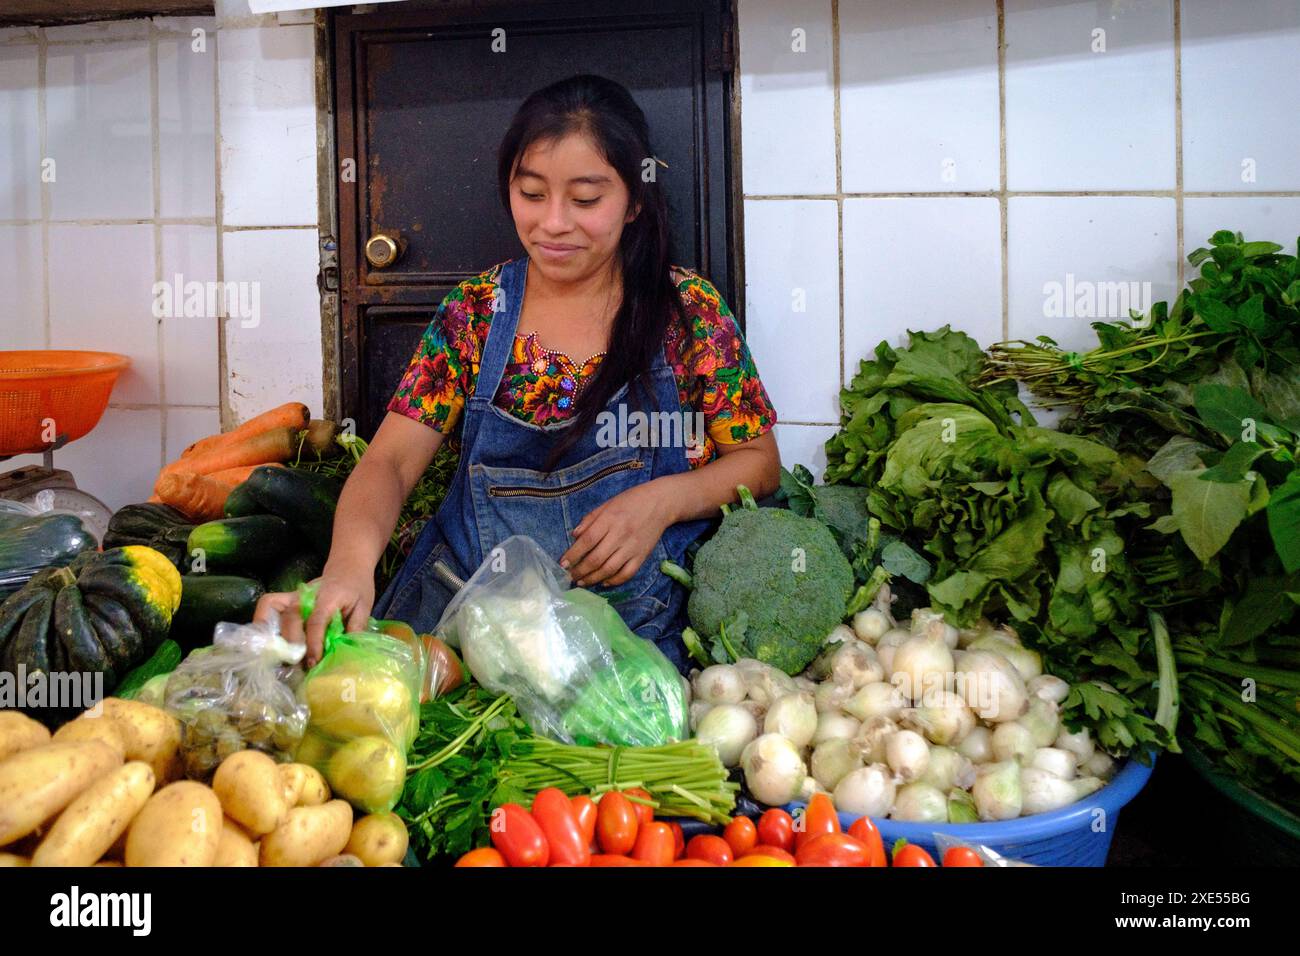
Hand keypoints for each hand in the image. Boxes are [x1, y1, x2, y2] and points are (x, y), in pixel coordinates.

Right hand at [253, 560, 374, 665]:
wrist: (347, 567)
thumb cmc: (356, 587)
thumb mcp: (364, 606)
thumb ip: (355, 627)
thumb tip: (347, 651)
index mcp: (328, 598)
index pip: (317, 621)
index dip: (314, 643)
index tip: (313, 662)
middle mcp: (306, 596)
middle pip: (291, 619)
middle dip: (292, 644)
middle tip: (297, 666)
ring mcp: (293, 596)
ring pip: (273, 611)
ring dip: (272, 635)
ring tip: (279, 658)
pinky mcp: (286, 599)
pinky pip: (267, 606)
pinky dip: (261, 621)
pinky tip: (267, 642)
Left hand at [560, 479, 676, 587]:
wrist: (661, 503)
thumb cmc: (631, 501)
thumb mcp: (607, 504)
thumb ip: (590, 519)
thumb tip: (574, 536)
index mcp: (610, 519)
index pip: (588, 540)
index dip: (573, 554)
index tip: (562, 564)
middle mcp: (620, 535)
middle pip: (596, 558)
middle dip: (580, 571)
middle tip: (570, 577)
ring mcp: (632, 547)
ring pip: (610, 569)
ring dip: (593, 579)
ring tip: (582, 582)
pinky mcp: (642, 556)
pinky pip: (627, 573)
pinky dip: (614, 581)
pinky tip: (603, 582)